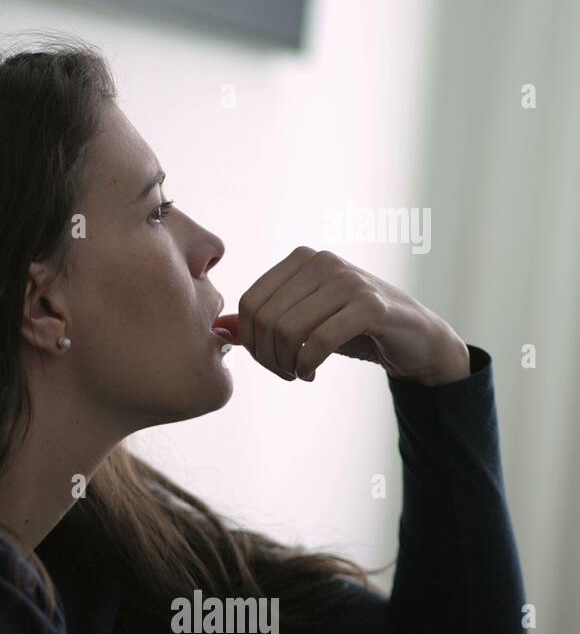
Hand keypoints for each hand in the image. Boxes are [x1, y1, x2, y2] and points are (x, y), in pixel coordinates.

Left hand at [218, 247, 470, 386]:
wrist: (415, 339)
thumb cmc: (353, 329)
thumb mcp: (302, 323)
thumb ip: (262, 323)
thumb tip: (219, 328)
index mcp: (301, 260)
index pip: (250, 302)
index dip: (249, 340)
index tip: (266, 360)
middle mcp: (322, 262)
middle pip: (265, 317)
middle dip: (266, 356)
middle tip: (283, 372)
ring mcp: (347, 279)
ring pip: (287, 329)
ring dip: (285, 363)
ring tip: (297, 373)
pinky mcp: (370, 304)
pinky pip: (319, 340)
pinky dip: (307, 365)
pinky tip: (311, 373)